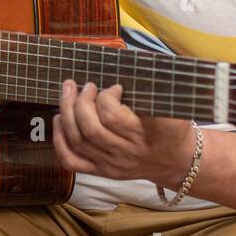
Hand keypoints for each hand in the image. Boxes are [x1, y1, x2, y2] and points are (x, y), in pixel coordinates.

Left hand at [52, 80, 195, 188]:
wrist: (177, 161)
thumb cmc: (173, 128)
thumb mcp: (173, 108)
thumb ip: (154, 89)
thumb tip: (132, 64)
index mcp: (145, 135)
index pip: (112, 116)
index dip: (106, 96)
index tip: (114, 87)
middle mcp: (126, 153)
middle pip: (90, 129)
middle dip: (80, 102)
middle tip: (85, 85)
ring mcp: (112, 164)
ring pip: (78, 142)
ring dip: (67, 113)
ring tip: (68, 92)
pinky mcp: (101, 171)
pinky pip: (72, 161)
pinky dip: (59, 140)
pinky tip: (58, 120)